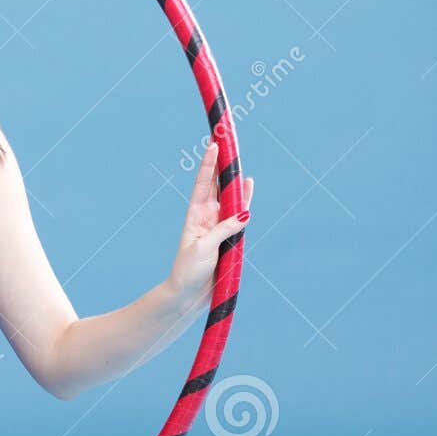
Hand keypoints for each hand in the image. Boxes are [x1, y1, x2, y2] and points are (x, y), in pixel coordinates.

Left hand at [166, 142, 252, 300]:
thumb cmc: (189, 270)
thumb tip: (245, 213)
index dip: (208, 165)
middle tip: (225, 142)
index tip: (213, 145)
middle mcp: (207, 216)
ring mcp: (218, 225)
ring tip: (238, 158)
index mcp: (195, 216)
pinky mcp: (228, 237)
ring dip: (234, 179)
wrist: (188, 293)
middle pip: (215, 185)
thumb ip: (224, 229)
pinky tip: (248, 185)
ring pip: (229, 197)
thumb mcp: (205, 248)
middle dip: (220, 164)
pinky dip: (245, 200)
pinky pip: (239, 215)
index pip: (203, 184)